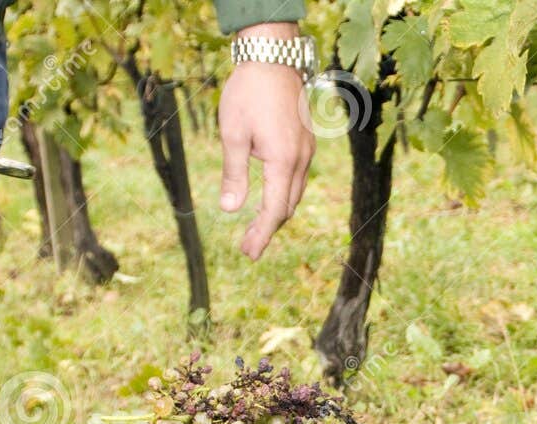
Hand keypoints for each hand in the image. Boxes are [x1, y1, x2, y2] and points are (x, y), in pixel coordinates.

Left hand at [219, 25, 315, 260]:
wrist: (273, 57)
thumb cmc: (249, 92)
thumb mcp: (232, 134)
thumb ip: (233, 174)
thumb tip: (230, 209)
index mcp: (283, 161)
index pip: (275, 210)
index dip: (262, 234)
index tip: (248, 253)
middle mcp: (301, 160)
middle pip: (287, 207)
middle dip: (268, 229)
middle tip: (248, 247)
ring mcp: (306, 151)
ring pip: (294, 194)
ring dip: (276, 213)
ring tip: (255, 227)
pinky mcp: (305, 142)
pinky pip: (297, 178)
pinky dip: (283, 194)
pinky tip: (268, 197)